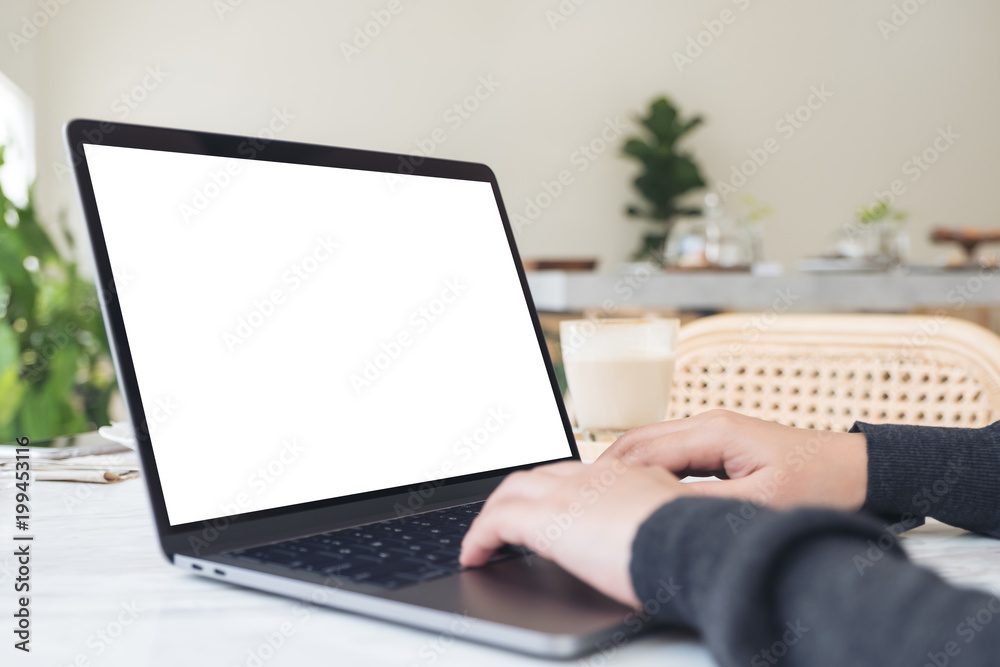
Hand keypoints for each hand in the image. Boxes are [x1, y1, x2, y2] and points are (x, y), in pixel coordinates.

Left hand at [459, 460, 688, 606]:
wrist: (693, 546)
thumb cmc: (697, 543)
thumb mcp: (678, 522)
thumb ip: (658, 520)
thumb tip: (656, 535)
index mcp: (625, 476)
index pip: (578, 474)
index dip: (557, 488)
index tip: (552, 505)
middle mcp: (592, 477)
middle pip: (540, 474)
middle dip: (518, 494)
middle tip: (507, 517)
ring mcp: (567, 494)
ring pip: (513, 490)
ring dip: (496, 513)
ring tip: (485, 537)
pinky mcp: (546, 519)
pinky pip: (497, 521)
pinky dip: (481, 536)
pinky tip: (475, 555)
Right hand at [600, 410, 867, 511]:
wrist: (859, 471)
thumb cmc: (820, 486)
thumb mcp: (760, 504)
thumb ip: (704, 504)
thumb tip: (656, 508)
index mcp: (714, 432)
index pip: (643, 450)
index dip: (609, 473)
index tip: (582, 495)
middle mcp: (708, 424)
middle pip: (639, 441)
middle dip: (606, 467)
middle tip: (577, 496)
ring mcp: (713, 431)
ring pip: (651, 444)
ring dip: (624, 468)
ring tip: (599, 497)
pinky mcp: (719, 443)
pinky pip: (670, 452)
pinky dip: (646, 469)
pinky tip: (637, 491)